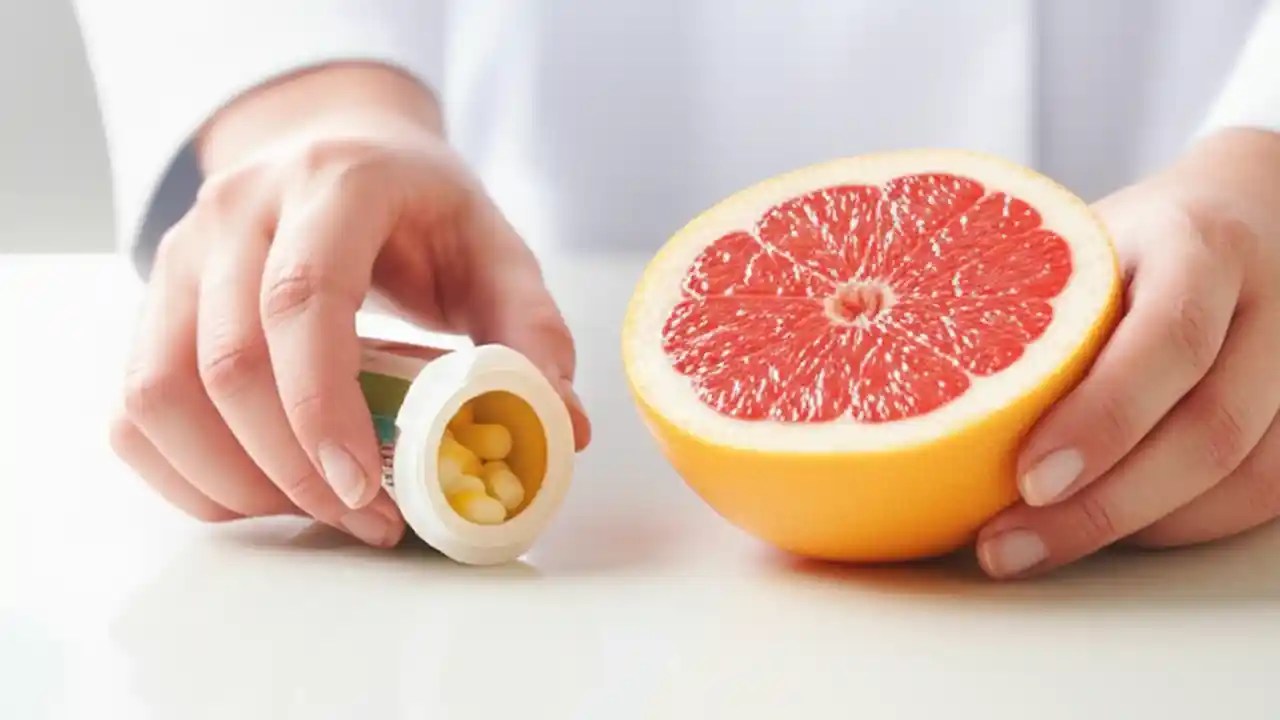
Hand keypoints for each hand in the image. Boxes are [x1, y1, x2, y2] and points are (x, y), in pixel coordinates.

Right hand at [108, 65, 590, 546]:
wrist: (338, 148)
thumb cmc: (421, 206)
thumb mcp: (493, 247)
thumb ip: (529, 328)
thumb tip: (561, 426)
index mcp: (332, 185)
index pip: (303, 299)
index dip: (324, 406)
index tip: (366, 488)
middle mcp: (237, 212)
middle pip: (228, 363)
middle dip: (293, 469)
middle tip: (366, 520)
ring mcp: (180, 254)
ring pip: (161, 395)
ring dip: (236, 481)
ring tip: (317, 510)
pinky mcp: (155, 302)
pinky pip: (136, 409)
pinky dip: (189, 473)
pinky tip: (261, 491)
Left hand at [978, 128, 1279, 578]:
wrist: (1251, 212)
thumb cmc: (1135, 235)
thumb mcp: (1079, 236)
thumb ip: (1019, 295)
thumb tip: (872, 362)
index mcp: (1200, 245)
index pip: (1167, 339)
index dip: (1102, 418)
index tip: (1024, 478)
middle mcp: (1268, 306)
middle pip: (1210, 429)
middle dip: (1104, 506)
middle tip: (1006, 545)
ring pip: (1245, 479)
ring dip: (1136, 531)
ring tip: (1036, 549)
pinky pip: (1260, 497)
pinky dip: (1178, 528)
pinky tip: (1104, 535)